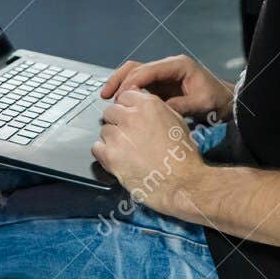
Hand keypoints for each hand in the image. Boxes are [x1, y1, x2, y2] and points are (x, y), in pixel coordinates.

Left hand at [91, 89, 205, 210]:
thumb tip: (142, 107)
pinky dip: (104, 153)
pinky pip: (96, 147)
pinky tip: (117, 158)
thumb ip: (155, 110)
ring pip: (104, 130)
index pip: (125, 96)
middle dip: (118, 122)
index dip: (127, 108)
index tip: (129, 116)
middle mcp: (131, 117)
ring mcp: (118, 136)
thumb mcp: (176, 122)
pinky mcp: (110, 156)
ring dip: (112, 139)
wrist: (182, 182)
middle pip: (111, 112)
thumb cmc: (183, 156)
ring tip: (127, 150)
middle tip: (128, 135)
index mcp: (148, 105)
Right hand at [99, 54, 233, 120]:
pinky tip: (118, 101)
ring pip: (135, 74)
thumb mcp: (202, 103)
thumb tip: (158, 110)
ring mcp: (163, 75)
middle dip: (119, 80)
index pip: (148, 70)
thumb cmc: (217, 100)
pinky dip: (127, 91)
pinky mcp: (161, 85)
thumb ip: (181, 106)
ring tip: (106, 97)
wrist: (227, 102)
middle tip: (106, 95)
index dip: (132, 82)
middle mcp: (168, 67)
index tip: (121, 96)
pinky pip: (139, 85)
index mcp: (178, 65)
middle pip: (136, 67)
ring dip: (120, 84)